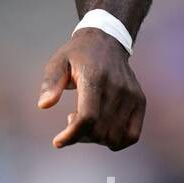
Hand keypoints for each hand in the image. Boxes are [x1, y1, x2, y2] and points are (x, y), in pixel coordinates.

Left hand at [37, 29, 145, 149]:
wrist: (107, 41)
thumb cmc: (77, 55)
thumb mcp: (58, 62)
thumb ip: (51, 83)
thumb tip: (44, 105)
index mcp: (95, 77)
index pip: (88, 117)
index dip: (72, 135)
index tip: (58, 141)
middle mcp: (117, 87)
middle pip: (100, 131)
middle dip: (80, 136)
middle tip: (71, 120)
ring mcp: (131, 95)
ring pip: (115, 137)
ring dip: (96, 139)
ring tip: (87, 121)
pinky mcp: (140, 101)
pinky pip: (132, 135)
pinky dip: (116, 141)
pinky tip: (103, 131)